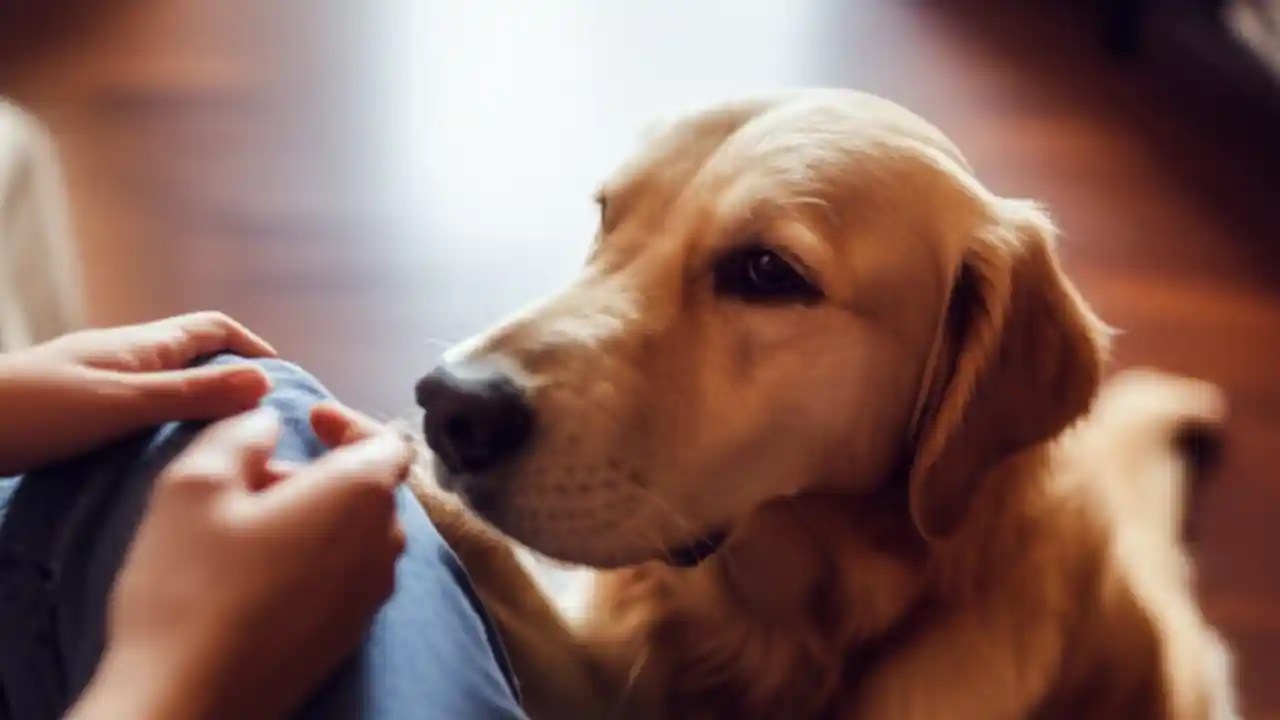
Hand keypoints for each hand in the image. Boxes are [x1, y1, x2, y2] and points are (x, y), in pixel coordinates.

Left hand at [0, 312, 275, 473]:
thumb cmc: (32, 413)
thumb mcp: (122, 405)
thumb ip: (191, 394)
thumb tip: (264, 382)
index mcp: (140, 346)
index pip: (215, 329)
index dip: (255, 350)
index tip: (286, 389)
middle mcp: (120, 357)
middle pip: (193, 358)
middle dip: (232, 384)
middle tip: (261, 431)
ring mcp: (94, 384)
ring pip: (164, 389)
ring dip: (196, 412)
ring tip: (220, 456)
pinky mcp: (72, 413)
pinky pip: (137, 415)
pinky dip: (162, 431)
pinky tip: (162, 468)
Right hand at [68, 406, 411, 719]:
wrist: (190, 701)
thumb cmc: (191, 586)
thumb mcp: (196, 484)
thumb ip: (241, 434)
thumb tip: (268, 422)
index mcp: (363, 496)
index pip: (388, 440)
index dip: (349, 420)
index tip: (309, 418)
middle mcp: (384, 546)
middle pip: (370, 487)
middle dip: (317, 470)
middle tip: (252, 479)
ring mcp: (371, 597)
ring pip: (357, 533)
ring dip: (313, 514)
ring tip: (245, 528)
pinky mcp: (349, 636)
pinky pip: (345, 575)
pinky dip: (314, 556)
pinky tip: (255, 573)